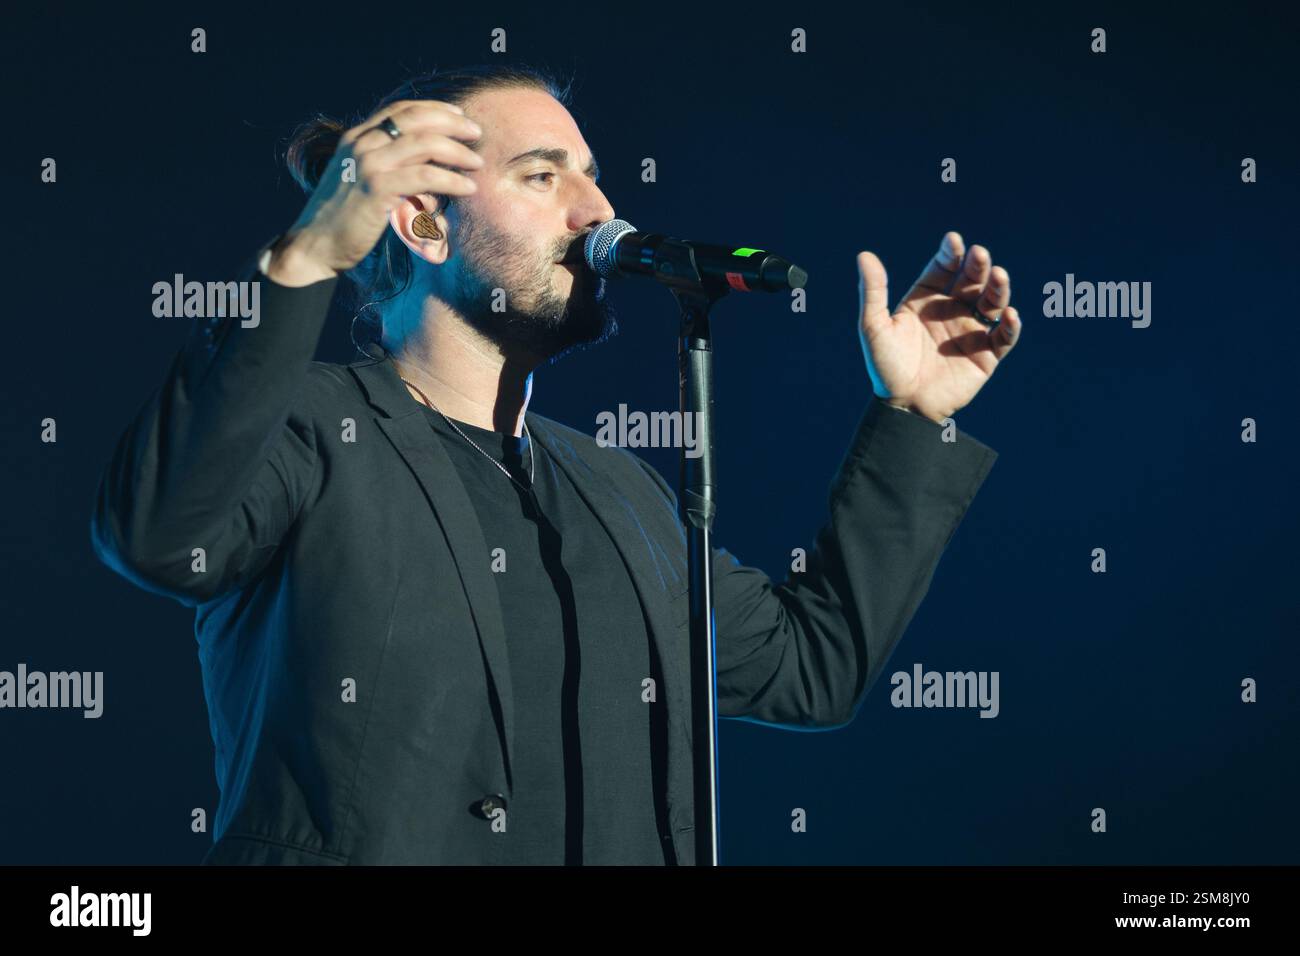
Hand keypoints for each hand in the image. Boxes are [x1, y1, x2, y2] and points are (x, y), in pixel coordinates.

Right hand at [267, 100, 484, 285]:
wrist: (314, 246)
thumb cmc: (342, 220)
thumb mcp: (361, 182)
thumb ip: (386, 167)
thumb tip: (425, 168)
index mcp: (355, 138)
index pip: (400, 110)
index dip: (433, 108)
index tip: (458, 114)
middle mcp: (360, 144)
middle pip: (417, 120)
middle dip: (452, 123)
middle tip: (476, 132)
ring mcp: (367, 164)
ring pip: (424, 144)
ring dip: (457, 151)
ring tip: (477, 162)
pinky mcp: (377, 188)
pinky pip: (424, 177)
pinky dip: (450, 180)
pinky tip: (467, 188)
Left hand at [857, 231, 1021, 422]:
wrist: (903, 406)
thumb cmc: (885, 367)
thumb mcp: (874, 327)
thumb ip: (873, 292)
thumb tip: (864, 255)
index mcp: (926, 301)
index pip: (942, 269)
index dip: (950, 254)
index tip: (954, 241)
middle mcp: (951, 311)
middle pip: (971, 281)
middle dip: (977, 266)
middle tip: (979, 255)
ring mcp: (970, 331)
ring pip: (992, 303)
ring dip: (998, 288)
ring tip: (999, 275)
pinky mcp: (987, 355)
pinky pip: (1004, 338)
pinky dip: (1011, 326)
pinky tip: (1009, 315)